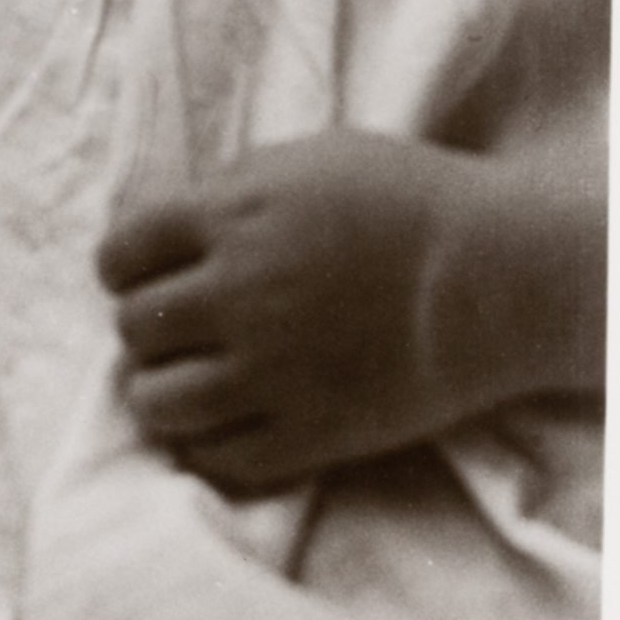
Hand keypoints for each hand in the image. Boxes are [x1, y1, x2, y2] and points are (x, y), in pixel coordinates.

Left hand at [97, 129, 604, 493]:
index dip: (125, 265)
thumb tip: (161, 229)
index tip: (142, 273)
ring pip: (156, 402)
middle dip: (145, 324)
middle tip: (174, 325)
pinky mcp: (310, 432)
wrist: (499, 276)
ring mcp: (272, 370)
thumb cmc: (405, 202)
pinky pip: (217, 458)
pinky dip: (204, 443)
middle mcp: (239, 295)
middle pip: (131, 327)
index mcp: (232, 218)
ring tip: (185, 378)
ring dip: (159, 390)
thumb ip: (226, 191)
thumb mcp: (305, 160)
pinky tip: (221, 420)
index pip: (120, 253)